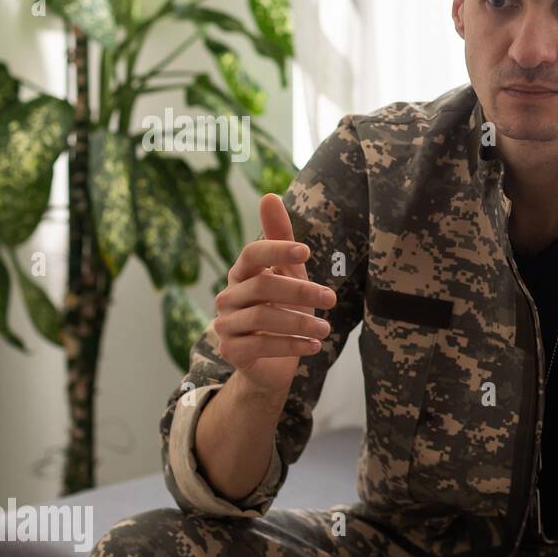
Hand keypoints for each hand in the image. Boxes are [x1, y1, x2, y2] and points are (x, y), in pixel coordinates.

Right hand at [211, 193, 338, 394]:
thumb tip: (269, 195)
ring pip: (262, 317)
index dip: (276, 249)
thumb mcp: (288, 274)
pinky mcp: (231, 351)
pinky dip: (291, 345)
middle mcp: (228, 296)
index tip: (306, 250)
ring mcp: (226, 324)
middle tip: (332, 299)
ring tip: (327, 329)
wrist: (270, 361)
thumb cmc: (282, 310)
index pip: (251, 254)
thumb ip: (281, 239)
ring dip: (300, 322)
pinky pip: (261, 345)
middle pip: (262, 286)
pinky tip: (314, 346)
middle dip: (301, 292)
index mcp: (241, 273)